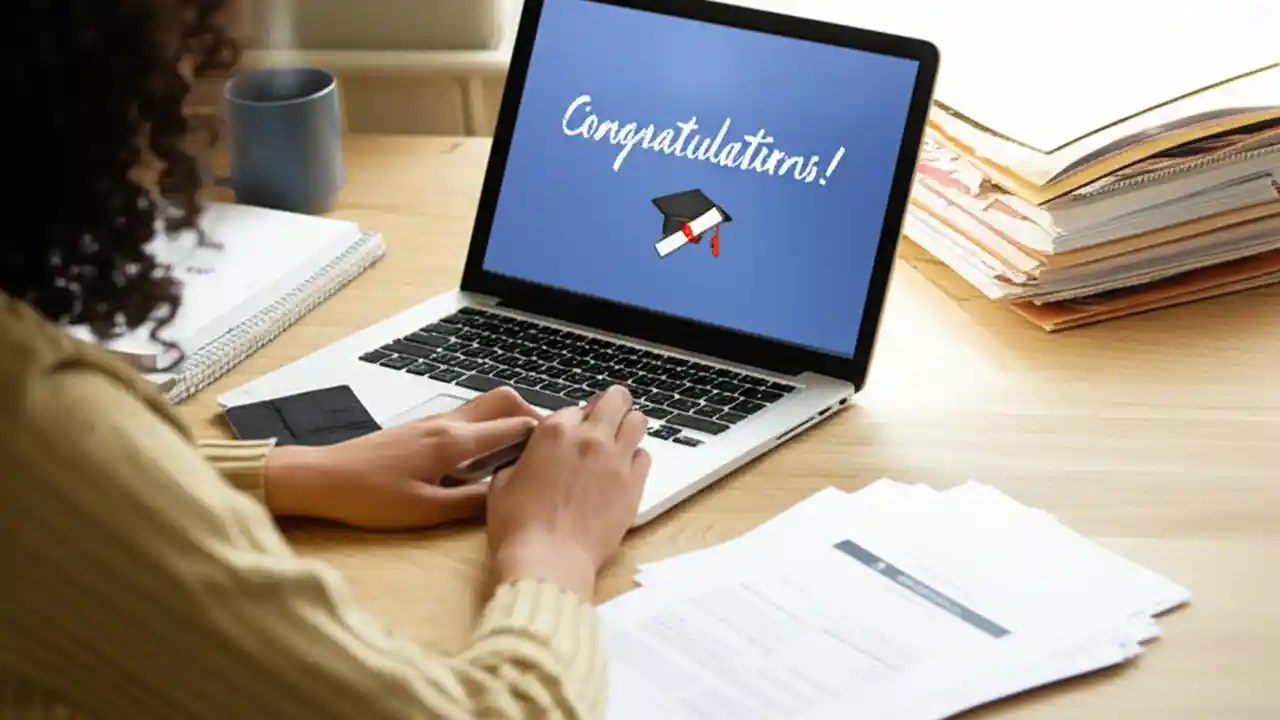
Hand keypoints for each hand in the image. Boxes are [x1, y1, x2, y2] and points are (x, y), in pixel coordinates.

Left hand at [264, 388, 538, 529]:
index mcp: (454, 441)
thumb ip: (472, 503)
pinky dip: (489, 427)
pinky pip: (468, 417)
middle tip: (550, 444)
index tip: (566, 448)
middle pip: (504, 399)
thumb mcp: (426, 511)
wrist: (322, 478)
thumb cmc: (368, 497)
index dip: (545, 434)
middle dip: (533, 414)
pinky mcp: (422, 428)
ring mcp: (434, 421)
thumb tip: (509, 496)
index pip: (515, 424)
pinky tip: (488, 456)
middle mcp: (447, 422)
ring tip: (525, 451)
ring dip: (510, 419)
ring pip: (486, 405)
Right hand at [486, 385, 650, 598]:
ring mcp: (616, 460)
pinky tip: (624, 471)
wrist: (548, 559)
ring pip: (637, 421)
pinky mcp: (634, 485)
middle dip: (612, 405)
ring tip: (620, 440)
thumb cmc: (519, 526)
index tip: (573, 432)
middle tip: (608, 416)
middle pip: (615, 400)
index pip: (574, 407)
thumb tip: (529, 459)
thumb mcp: (502, 483)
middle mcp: (590, 438)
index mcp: (554, 431)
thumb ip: (521, 460)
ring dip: (628, 426)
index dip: (574, 419)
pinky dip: (636, 459)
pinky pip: (645, 457)